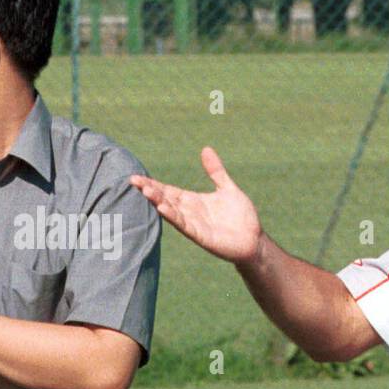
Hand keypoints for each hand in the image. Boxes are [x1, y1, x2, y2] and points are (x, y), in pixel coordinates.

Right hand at [129, 147, 262, 264]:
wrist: (254, 239)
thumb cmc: (241, 216)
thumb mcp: (227, 188)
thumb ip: (215, 171)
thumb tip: (206, 149)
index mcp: (193, 201)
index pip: (168, 190)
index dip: (153, 184)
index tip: (137, 177)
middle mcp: (189, 212)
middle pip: (166, 198)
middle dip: (150, 190)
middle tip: (134, 181)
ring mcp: (194, 224)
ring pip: (172, 211)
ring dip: (159, 202)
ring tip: (146, 192)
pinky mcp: (201, 235)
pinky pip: (184, 225)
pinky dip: (174, 216)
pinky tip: (163, 208)